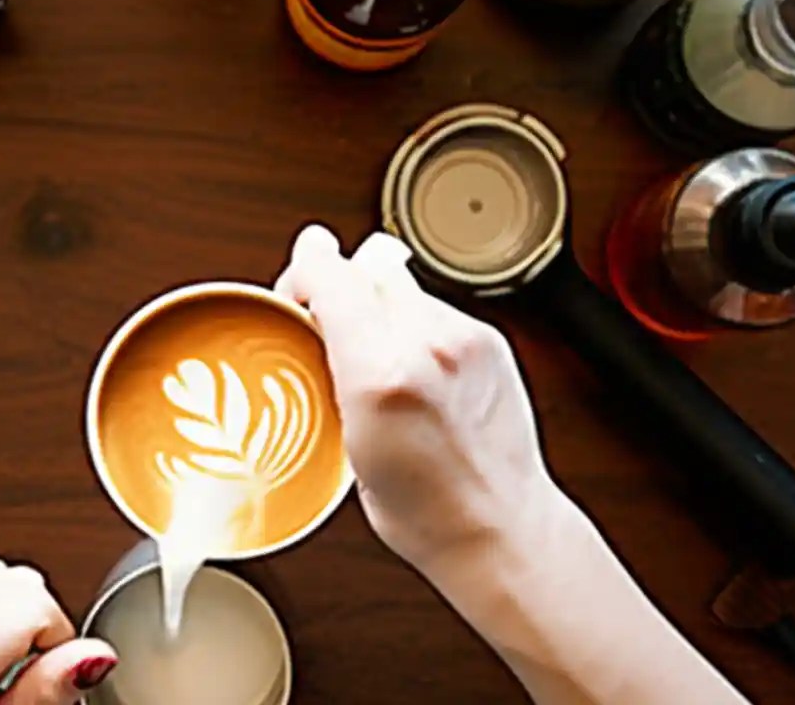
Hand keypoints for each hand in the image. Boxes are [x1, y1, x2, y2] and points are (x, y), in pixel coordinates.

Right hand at [275, 225, 557, 566]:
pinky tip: (415, 370)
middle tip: (333, 329)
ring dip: (379, 306)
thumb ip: (332, 364)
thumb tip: (317, 309)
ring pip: (401, 284)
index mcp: (380, 375)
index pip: (330, 272)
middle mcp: (428, 344)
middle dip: (341, 288)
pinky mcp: (489, 339)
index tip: (296, 295)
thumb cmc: (421, 507)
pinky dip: (415, 326)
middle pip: (366, 267)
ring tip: (379, 360)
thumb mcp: (346, 441)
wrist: (498, 527)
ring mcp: (465, 338)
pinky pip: (434, 307)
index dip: (302, 273)